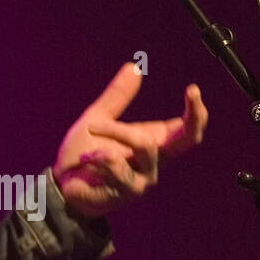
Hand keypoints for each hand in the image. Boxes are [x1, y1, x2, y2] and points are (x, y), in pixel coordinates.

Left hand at [52, 63, 207, 217]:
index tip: (193, 89)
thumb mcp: (98, 118)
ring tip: (91, 129)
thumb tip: (134, 67)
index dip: (197, 112)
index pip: (187, 130)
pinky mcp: (125, 192)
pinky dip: (98, 153)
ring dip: (114, 130)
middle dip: (194, 117)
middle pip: (187, 141)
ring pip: (145, 145)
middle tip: (192, 91)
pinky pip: (118, 163)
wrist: (61, 183)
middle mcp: (155, 162)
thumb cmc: (84, 152)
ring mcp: (143, 179)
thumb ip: (117, 96)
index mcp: (153, 142)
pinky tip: (86, 157)